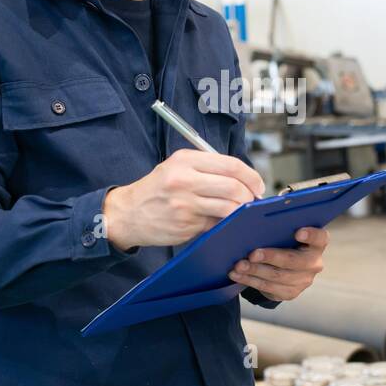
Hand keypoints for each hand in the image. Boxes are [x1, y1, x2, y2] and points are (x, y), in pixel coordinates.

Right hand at [103, 149, 264, 249]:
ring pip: (228, 208)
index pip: (230, 165)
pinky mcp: (186, 225)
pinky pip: (216, 224)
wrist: (127, 213)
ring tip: (240, 212)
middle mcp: (185, 180)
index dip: (251, 176)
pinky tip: (222, 222)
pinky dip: (224, 223)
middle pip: (233, 187)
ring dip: (240, 212)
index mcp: (185, 160)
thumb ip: (206, 168)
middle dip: (250, 196)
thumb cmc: (156, 189)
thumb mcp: (176, 166)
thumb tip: (242, 179)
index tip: (258, 185)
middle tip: (253, 201)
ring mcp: (185, 205)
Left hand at [228, 227, 328, 301]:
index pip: (320, 238)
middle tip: (252, 254)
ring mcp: (303, 280)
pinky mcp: (290, 293)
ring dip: (255, 271)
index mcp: (316, 243)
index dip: (311, 235)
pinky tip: (237, 275)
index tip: (298, 232)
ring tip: (238, 265)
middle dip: (271, 257)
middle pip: (294, 261)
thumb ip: (277, 221)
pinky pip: (268, 288)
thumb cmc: (281, 240)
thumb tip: (256, 207)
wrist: (282, 267)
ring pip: (278, 277)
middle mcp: (314, 263)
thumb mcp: (283, 230)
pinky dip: (250, 280)